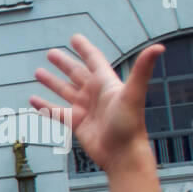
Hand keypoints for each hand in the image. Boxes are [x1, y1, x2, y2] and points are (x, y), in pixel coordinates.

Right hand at [31, 34, 162, 174]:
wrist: (122, 153)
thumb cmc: (130, 124)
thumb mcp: (134, 93)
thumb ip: (142, 69)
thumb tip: (159, 47)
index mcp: (106, 83)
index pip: (93, 60)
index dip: (84, 48)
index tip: (74, 38)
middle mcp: (95, 94)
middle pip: (76, 73)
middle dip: (64, 63)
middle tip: (51, 53)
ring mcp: (85, 109)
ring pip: (64, 91)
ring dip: (52, 82)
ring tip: (38, 72)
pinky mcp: (76, 124)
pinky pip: (56, 112)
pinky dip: (45, 106)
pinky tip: (33, 101)